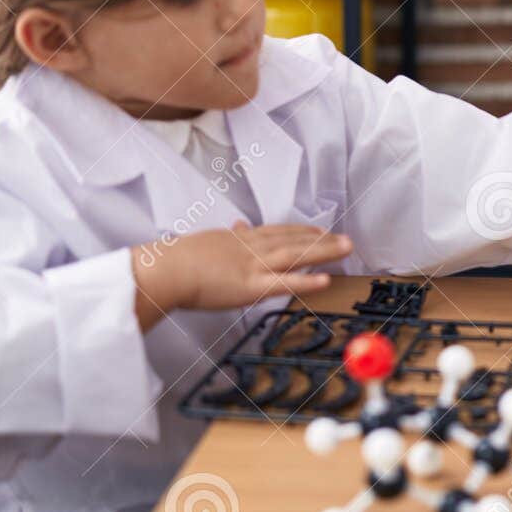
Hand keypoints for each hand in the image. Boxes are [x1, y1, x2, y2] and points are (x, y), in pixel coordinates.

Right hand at [131, 223, 351, 329]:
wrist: (165, 269)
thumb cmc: (177, 259)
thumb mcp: (208, 240)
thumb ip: (228, 235)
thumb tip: (239, 224)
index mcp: (240, 238)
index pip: (277, 231)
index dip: (302, 231)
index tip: (320, 230)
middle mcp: (252, 248)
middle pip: (293, 240)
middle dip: (322, 239)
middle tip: (346, 239)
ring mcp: (253, 266)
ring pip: (295, 256)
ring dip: (323, 252)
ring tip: (346, 248)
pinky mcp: (249, 287)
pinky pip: (283, 283)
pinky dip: (306, 280)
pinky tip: (325, 279)